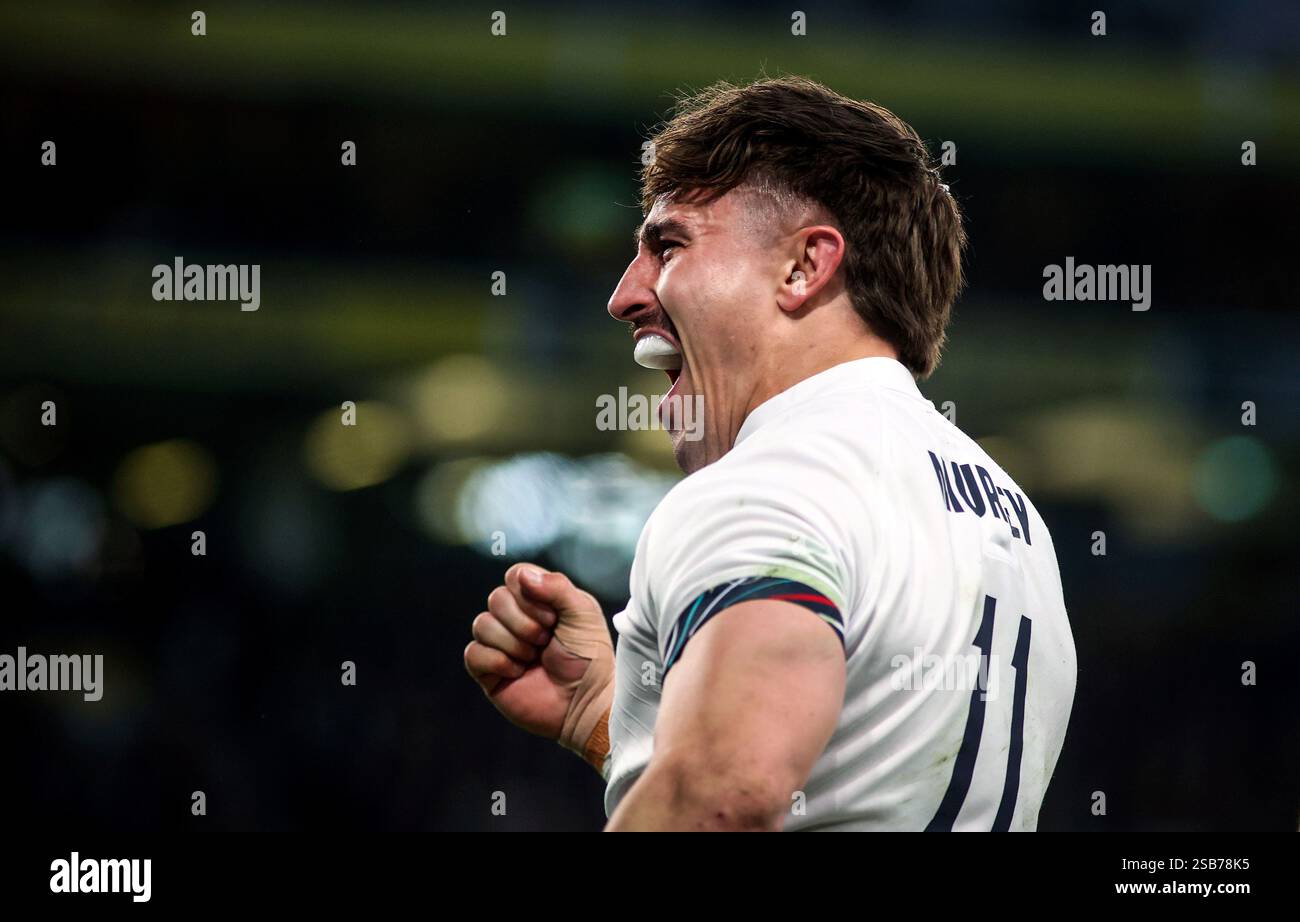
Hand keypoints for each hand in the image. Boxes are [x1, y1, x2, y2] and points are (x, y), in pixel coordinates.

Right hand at [464, 563, 613, 749]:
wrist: (585, 702)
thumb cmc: (589, 658)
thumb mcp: (583, 613)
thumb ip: (556, 586)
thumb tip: (522, 576)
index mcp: (539, 600)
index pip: (515, 575)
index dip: (529, 594)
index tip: (553, 617)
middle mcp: (516, 619)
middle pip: (496, 599)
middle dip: (523, 622)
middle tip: (545, 641)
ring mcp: (500, 645)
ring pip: (481, 624)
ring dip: (513, 643)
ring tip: (533, 659)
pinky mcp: (488, 672)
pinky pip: (473, 653)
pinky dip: (497, 662)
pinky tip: (518, 672)